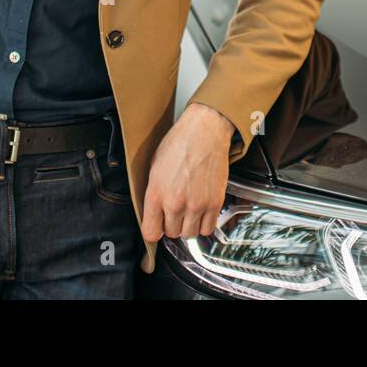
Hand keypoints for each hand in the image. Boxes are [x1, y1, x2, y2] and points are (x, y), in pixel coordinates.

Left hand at [140, 103, 234, 243]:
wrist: (205, 132)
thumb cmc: (179, 144)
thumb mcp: (154, 168)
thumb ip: (154, 195)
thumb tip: (154, 214)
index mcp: (156, 194)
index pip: (151, 233)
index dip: (154, 230)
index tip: (157, 226)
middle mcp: (176, 203)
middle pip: (172, 234)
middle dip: (172, 224)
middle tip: (176, 209)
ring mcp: (197, 205)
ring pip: (190, 234)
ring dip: (189, 225)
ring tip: (189, 210)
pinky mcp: (215, 203)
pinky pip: (208, 229)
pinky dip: (205, 223)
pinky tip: (202, 211)